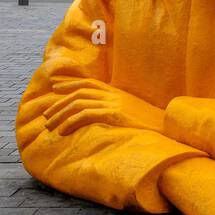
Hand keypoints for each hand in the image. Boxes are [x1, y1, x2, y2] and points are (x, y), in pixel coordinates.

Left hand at [45, 82, 165, 135]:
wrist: (169, 128)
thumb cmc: (152, 125)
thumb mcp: (133, 113)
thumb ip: (119, 109)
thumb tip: (105, 116)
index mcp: (117, 92)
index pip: (88, 83)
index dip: (70, 84)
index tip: (55, 89)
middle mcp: (113, 94)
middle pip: (79, 92)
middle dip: (59, 103)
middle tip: (46, 115)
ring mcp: (114, 103)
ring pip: (78, 103)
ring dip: (60, 115)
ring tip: (49, 126)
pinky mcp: (114, 115)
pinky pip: (86, 115)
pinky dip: (71, 122)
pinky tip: (62, 131)